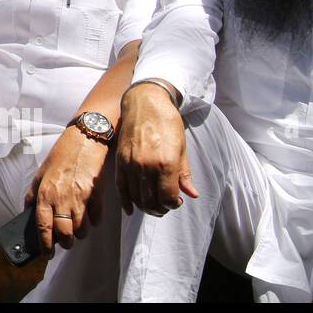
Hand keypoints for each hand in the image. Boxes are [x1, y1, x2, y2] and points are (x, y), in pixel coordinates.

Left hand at [26, 126, 109, 252]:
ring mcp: (81, 198)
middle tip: (64, 243)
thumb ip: (33, 195)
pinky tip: (89, 218)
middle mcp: (62, 198)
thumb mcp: (40, 173)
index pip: (42, 226)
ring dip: (79, 234)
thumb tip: (28, 213)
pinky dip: (93, 223)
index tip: (46, 253)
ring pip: (81, 230)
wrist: (85, 140)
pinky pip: (96, 219)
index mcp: (45, 193)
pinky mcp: (97, 196)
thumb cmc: (61, 156)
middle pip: (64, 233)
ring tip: (76, 230)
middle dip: (64, 243)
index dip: (44, 244)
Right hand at [115, 83, 198, 216]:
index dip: (174, 204)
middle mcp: (147, 167)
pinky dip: (126, 201)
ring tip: (153, 203)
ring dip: (146, 206)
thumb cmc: (167, 123)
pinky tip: (131, 208)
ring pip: (136, 197)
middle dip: (160, 209)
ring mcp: (131, 164)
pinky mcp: (120, 161)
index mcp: (166, 163)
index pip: (168, 198)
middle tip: (166, 205)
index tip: (177, 200)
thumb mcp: (182, 148)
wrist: (145, 103)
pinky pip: (121, 188)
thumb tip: (192, 194)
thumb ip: (185, 174)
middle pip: (151, 202)